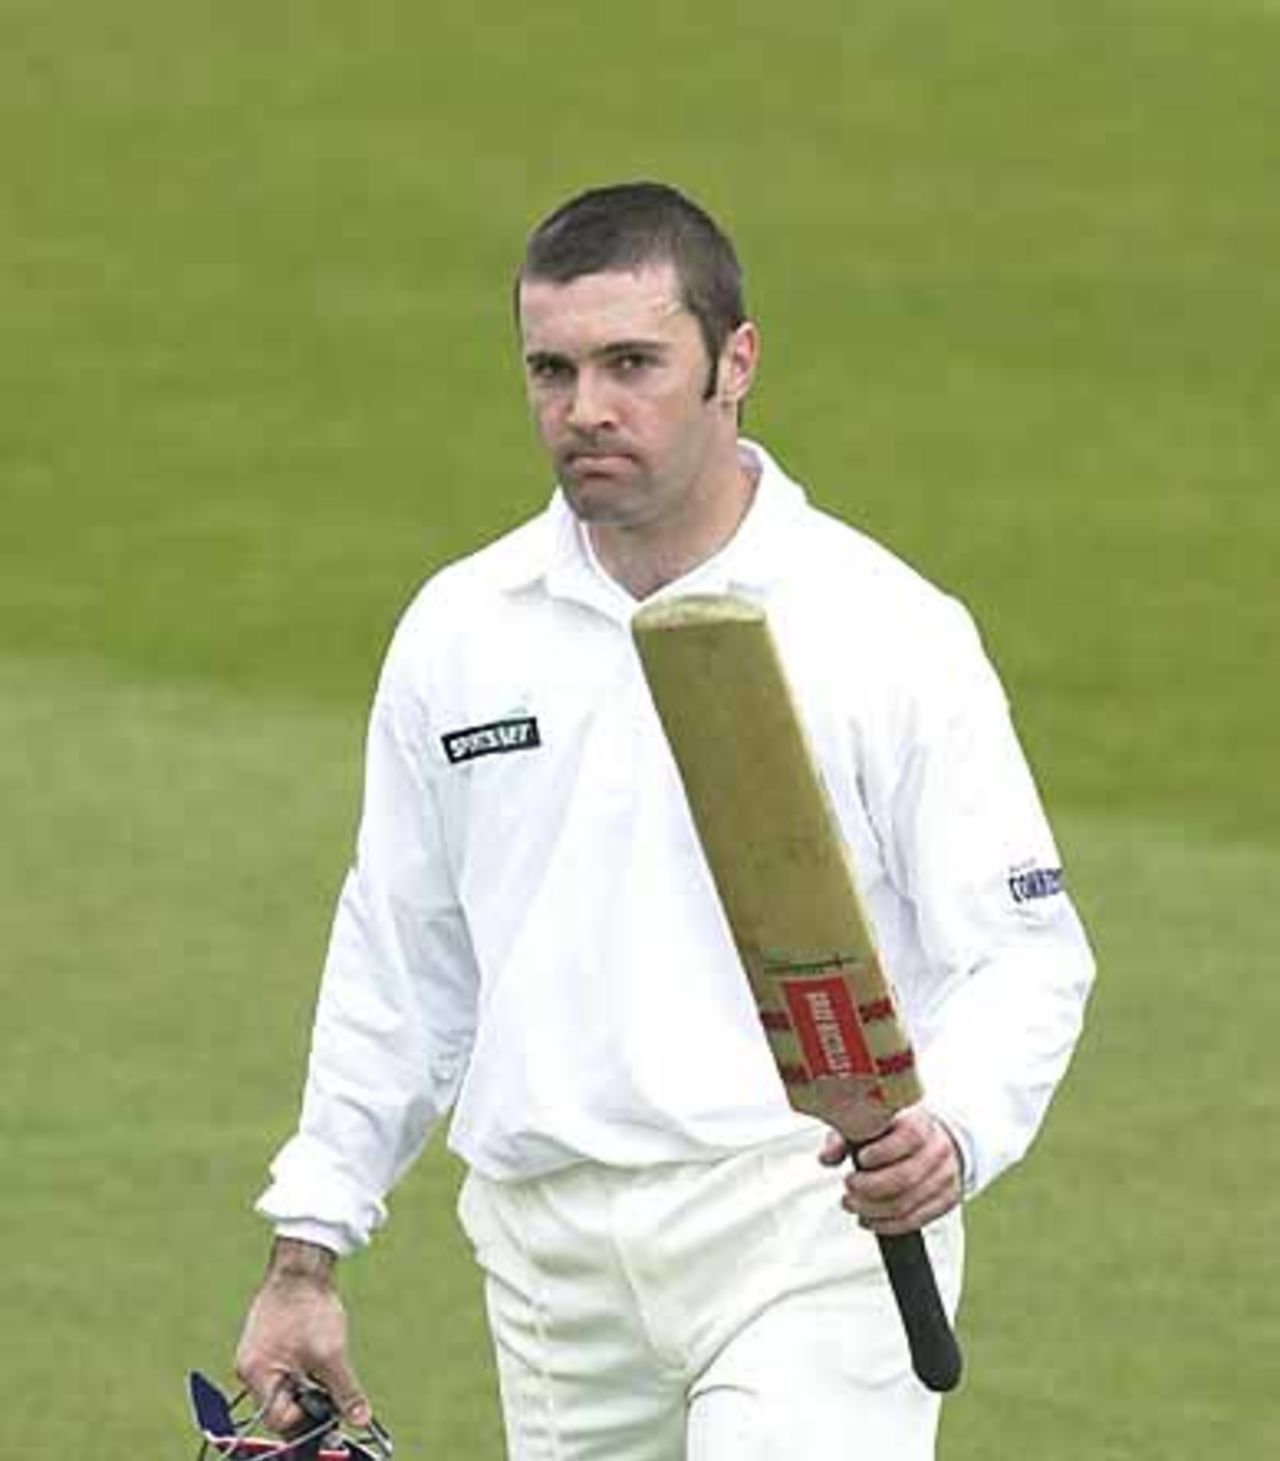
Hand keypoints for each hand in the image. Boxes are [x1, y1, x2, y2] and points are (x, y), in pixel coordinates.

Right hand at [234, 1239, 371, 1434]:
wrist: (303, 1266)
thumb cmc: (310, 1306)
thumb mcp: (331, 1354)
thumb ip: (344, 1390)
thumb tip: (360, 1419)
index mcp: (257, 1375)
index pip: (278, 1420)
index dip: (307, 1420)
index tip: (331, 1411)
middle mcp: (250, 1370)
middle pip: (280, 1407)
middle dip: (307, 1403)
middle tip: (332, 1390)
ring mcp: (257, 1356)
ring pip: (285, 1388)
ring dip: (307, 1386)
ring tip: (326, 1365)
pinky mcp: (267, 1345)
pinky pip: (285, 1371)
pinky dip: (303, 1371)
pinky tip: (319, 1355)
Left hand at [819, 1106, 962, 1235]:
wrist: (932, 1139)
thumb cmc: (893, 1130)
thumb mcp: (867, 1124)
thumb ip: (844, 1137)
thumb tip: (826, 1158)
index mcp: (920, 1123)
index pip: (909, 1137)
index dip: (882, 1152)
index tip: (860, 1159)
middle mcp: (938, 1149)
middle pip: (905, 1177)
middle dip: (870, 1187)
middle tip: (848, 1187)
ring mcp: (945, 1176)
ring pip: (908, 1203)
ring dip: (873, 1210)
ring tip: (852, 1204)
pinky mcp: (947, 1199)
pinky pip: (917, 1220)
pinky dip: (888, 1225)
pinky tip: (869, 1219)